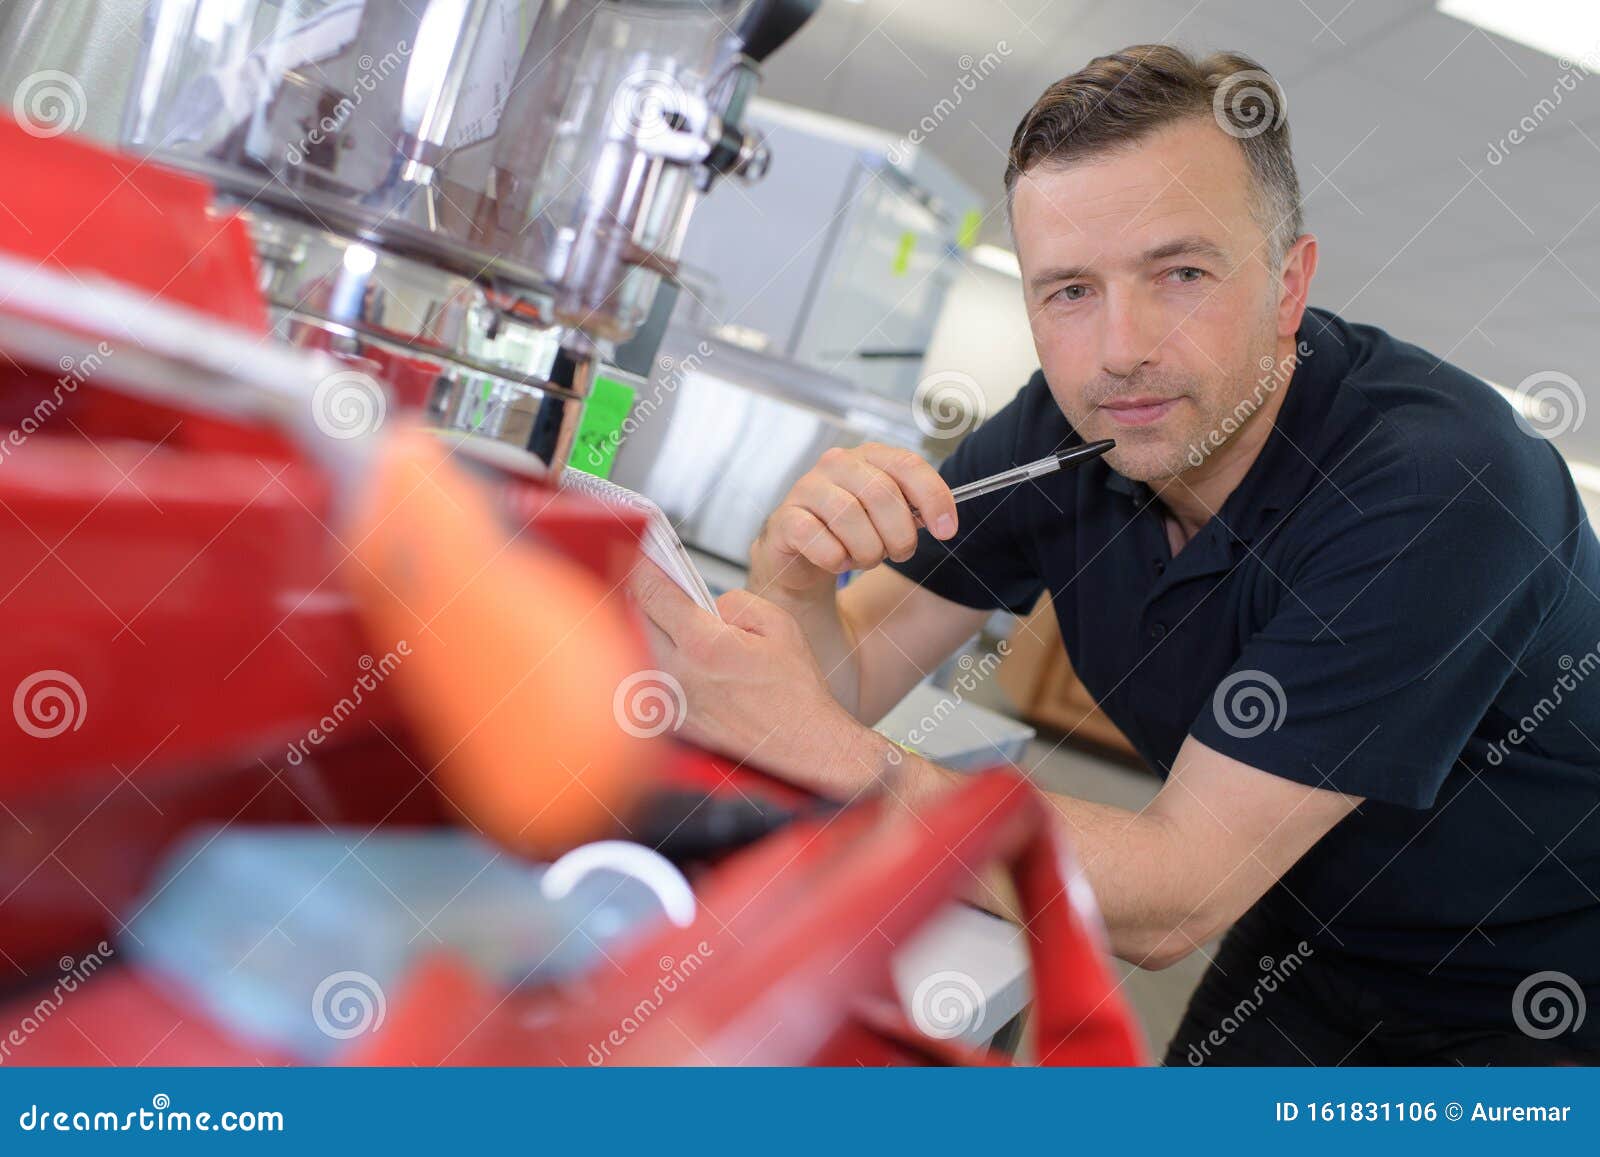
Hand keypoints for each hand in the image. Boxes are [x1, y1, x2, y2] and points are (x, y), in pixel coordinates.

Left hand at [627, 560, 891, 797]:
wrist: (805, 748)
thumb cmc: (798, 695)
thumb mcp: (779, 625)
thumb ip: (737, 602)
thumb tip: (712, 605)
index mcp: (704, 645)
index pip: (653, 594)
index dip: (643, 569)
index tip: (640, 557)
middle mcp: (680, 676)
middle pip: (636, 622)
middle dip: (641, 598)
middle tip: (651, 585)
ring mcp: (673, 703)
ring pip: (639, 654)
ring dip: (645, 632)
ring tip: (663, 621)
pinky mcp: (675, 725)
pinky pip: (651, 686)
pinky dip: (654, 667)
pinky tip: (671, 660)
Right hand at [749, 442, 957, 602]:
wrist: (803, 556)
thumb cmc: (852, 532)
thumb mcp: (889, 516)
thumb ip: (915, 509)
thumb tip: (944, 520)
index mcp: (869, 456)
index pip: (907, 465)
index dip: (933, 497)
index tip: (947, 529)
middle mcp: (836, 463)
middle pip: (881, 494)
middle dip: (899, 535)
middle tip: (898, 553)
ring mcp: (806, 488)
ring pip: (850, 517)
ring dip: (867, 551)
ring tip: (863, 558)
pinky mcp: (784, 519)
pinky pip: (818, 540)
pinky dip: (835, 559)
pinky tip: (836, 561)